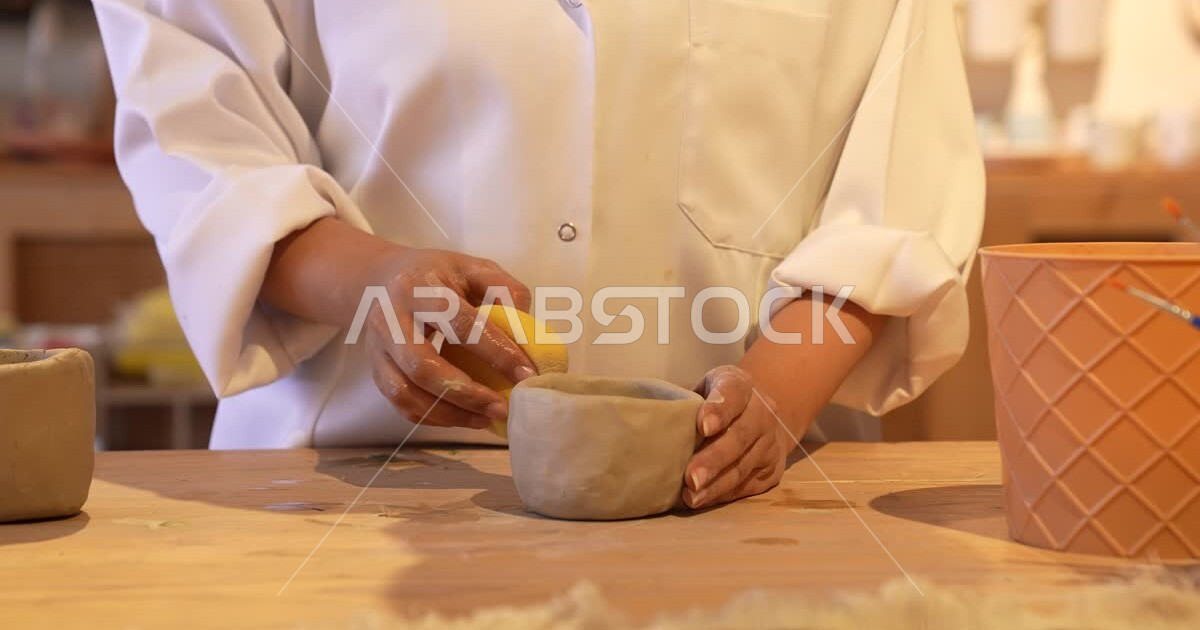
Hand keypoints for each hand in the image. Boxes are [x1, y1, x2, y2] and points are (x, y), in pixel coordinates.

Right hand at [362, 246, 536, 428]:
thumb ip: (503, 289)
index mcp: (418, 288)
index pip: (459, 323)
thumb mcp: (470, 267)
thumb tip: (528, 331)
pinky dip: (435, 418)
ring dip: (450, 413)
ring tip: (487, 418)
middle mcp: (390, 320)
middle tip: (503, 407)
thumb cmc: (436, 276)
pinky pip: (401, 405)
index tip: (526, 374)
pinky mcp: (375, 371)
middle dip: (467, 393)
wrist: (379, 280)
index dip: (495, 351)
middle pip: (423, 366)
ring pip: (406, 393)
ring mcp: (377, 349)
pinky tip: (465, 417)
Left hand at [683, 366, 790, 508]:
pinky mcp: (772, 470)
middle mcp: (762, 412)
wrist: (759, 416)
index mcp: (741, 384)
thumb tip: (646, 418)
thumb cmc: (715, 402)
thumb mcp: (702, 389)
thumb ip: (683, 400)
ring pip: (743, 466)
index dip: (720, 410)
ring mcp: (770, 443)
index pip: (734, 391)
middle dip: (714, 459)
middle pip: (740, 436)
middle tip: (691, 477)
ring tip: (692, 497)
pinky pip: (747, 486)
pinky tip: (703, 500)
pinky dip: (723, 494)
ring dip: (716, 485)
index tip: (703, 427)